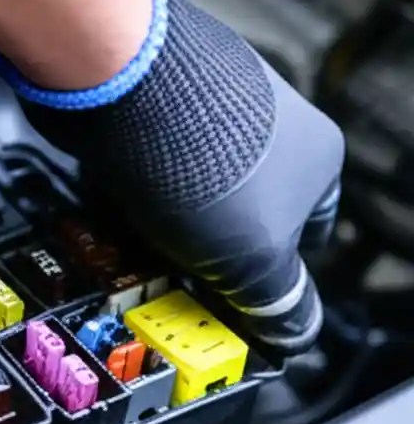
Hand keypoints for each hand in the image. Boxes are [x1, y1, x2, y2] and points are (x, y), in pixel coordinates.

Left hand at [0, 0, 342, 352]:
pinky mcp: (146, 120)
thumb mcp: (256, 259)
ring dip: (158, 239)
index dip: (275, 276)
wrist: (124, 90)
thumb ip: (276, 301)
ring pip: (181, 205)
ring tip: (138, 266)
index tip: (245, 308)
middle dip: (206, 263)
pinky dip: (123, 206)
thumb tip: (294, 333)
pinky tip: (108, 226)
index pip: (309, 234)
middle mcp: (264, 132)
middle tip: (181, 293)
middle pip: (237, 222)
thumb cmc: (208, 166)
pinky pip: (136, 180)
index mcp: (314, 160)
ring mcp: (203, 121)